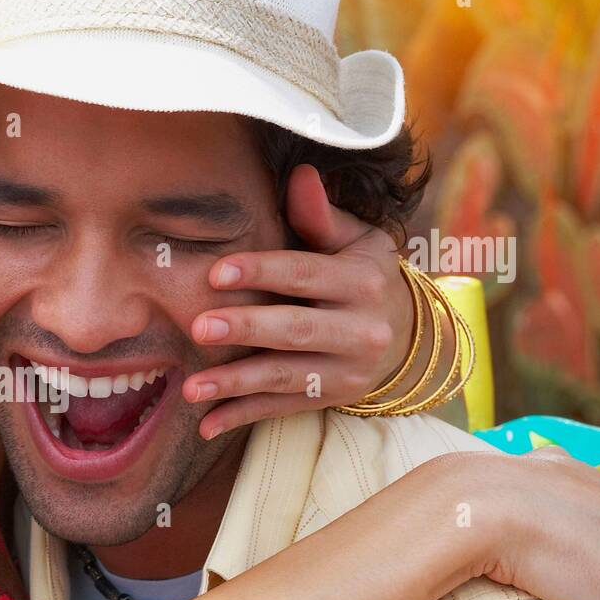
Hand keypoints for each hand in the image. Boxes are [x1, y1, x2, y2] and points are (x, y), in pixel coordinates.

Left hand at [184, 164, 413, 438]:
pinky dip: (243, 416)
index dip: (262, 271)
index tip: (216, 271)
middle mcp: (359, 328)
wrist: (408, 338)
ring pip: (286, 377)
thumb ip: (321, 216)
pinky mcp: (330, 399)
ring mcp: (346, 371)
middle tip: (199, 328)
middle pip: (296, 330)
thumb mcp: (356, 242)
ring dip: (236, 383)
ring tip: (191, 387)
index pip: (306, 274)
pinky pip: (282, 409)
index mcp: (361, 280)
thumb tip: (299, 175)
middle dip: (246, 329)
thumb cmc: (363, 277)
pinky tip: (206, 424)